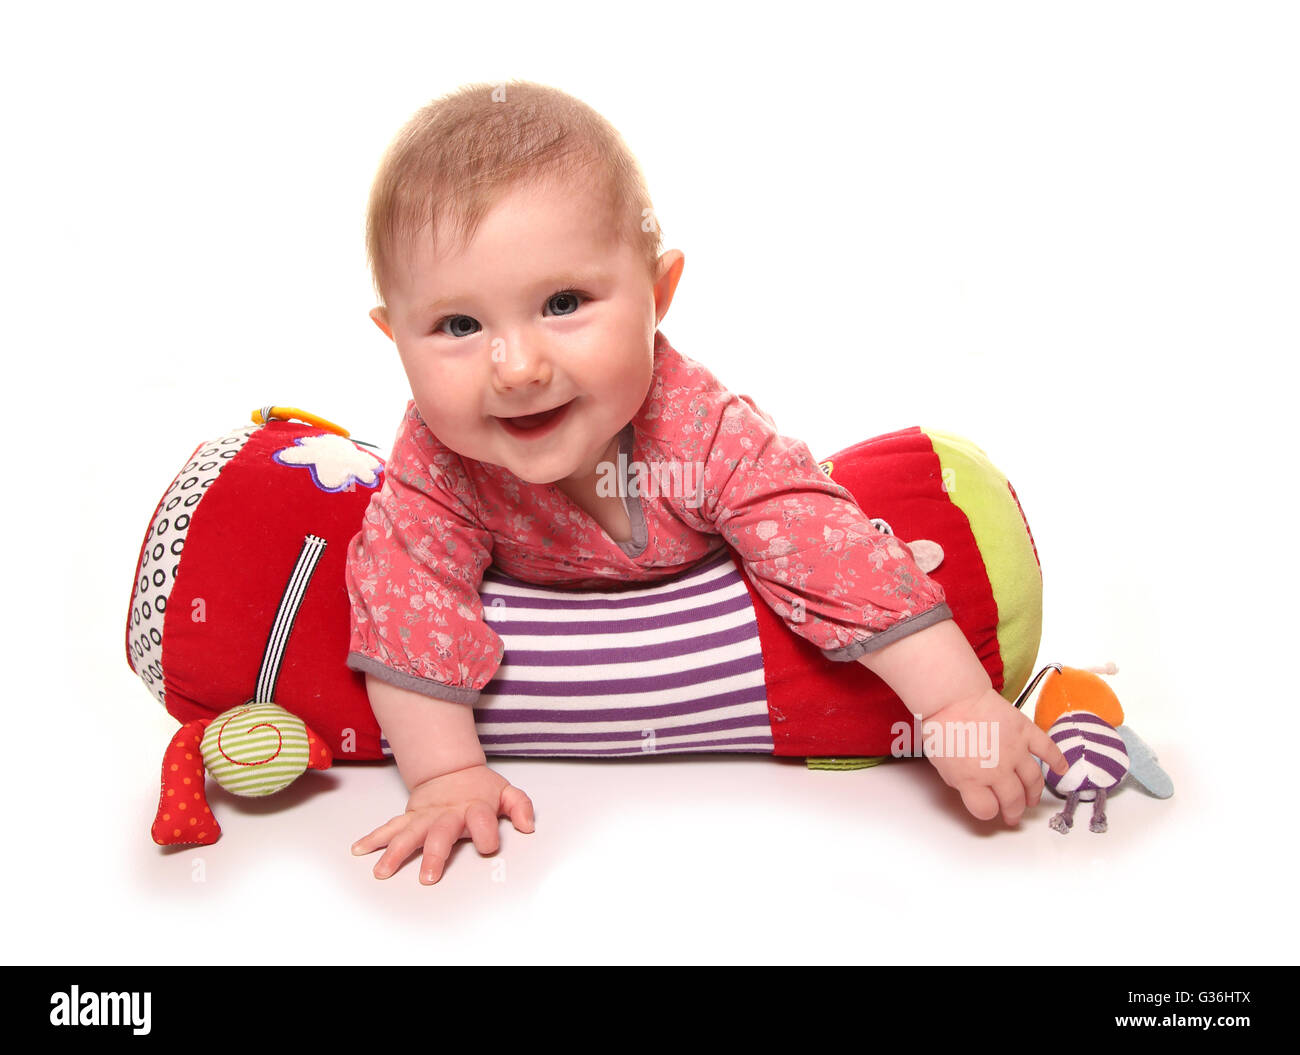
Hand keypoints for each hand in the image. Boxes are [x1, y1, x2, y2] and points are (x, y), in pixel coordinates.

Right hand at [352, 763, 534, 883]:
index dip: (487, 832)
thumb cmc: (479, 788)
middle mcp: (448, 813)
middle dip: (434, 854)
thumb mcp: (506, 792)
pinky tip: (360, 849)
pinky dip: (374, 838)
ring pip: (409, 833)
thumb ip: (520, 807)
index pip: (483, 820)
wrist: (451, 770)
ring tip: (384, 870)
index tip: (487, 845)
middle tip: (428, 876)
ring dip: (396, 852)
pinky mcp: (410, 818)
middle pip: (441, 833)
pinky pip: (390, 827)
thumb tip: (528, 825)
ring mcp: (426, 816)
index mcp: (474, 808)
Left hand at [919, 688, 1068, 825]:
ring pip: (1032, 782)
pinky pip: (1048, 750)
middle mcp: (996, 770)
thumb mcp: (942, 765)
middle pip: (1012, 800)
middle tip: (1014, 815)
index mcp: (972, 780)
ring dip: (1033, 794)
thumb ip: (961, 783)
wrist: (952, 698)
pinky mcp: (1025, 732)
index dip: (988, 811)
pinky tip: (1061, 770)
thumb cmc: (943, 727)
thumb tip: (975, 791)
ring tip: (1031, 800)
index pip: (987, 810)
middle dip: (1013, 812)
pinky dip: (1057, 761)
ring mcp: (1014, 751)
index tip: (989, 809)